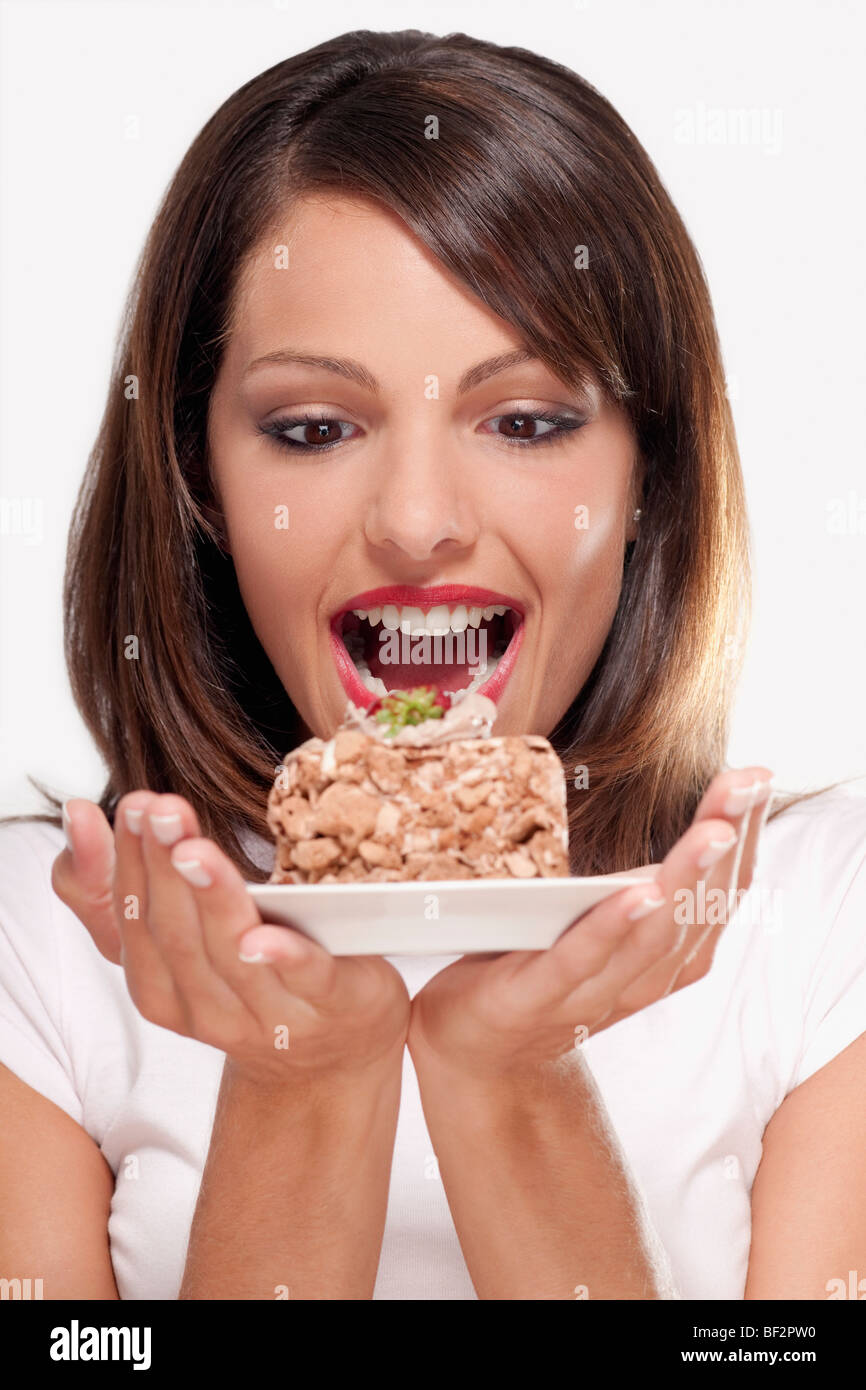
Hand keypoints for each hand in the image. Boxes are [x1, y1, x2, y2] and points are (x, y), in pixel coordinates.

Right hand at [51, 791, 409, 1077]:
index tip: (134, 805)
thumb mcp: (172, 935)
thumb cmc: (244, 975)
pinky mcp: (333, 1002)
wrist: (330, 1048)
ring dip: (212, 897)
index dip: (129, 859)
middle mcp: (206, 1009)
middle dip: (165, 866)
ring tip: (196, 850)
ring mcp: (270, 1014)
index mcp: (159, 987)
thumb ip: (110, 884)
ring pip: (230, 955)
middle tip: (163, 809)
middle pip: (175, 933)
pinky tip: (262, 936)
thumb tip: (76, 812)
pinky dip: (281, 956)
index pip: (132, 917)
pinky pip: (304, 979)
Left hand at [407, 765, 773, 1077]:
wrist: (476, 1052)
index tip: (757, 779)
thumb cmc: (541, 968)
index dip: (743, 838)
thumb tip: (675, 811)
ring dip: (684, 879)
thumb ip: (640, 883)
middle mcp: (641, 978)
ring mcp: (590, 993)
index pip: (718, 892)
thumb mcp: (603, 921)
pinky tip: (635, 894)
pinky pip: (578, 962)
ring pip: (651, 937)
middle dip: (724, 844)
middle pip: (696, 909)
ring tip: (711, 832)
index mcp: (663, 956)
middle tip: (746, 787)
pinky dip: (610, 928)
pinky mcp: (534, 999)